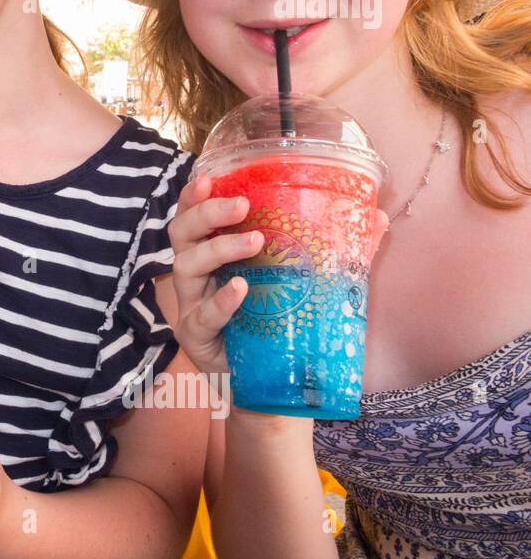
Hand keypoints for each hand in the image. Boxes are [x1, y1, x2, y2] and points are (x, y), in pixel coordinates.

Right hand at [167, 175, 390, 378]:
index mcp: (213, 252)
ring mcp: (191, 305)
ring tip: (254, 241)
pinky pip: (202, 314)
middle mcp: (196, 274)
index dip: (195, 195)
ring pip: (186, 266)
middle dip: (206, 212)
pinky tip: (239, 289)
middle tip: (242, 205)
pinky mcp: (195, 336)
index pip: (194, 215)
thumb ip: (336, 250)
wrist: (270, 382)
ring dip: (218, 248)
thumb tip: (378, 216)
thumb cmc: (279, 323)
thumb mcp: (305, 281)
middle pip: (181, 232)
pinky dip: (219, 300)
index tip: (213, 176)